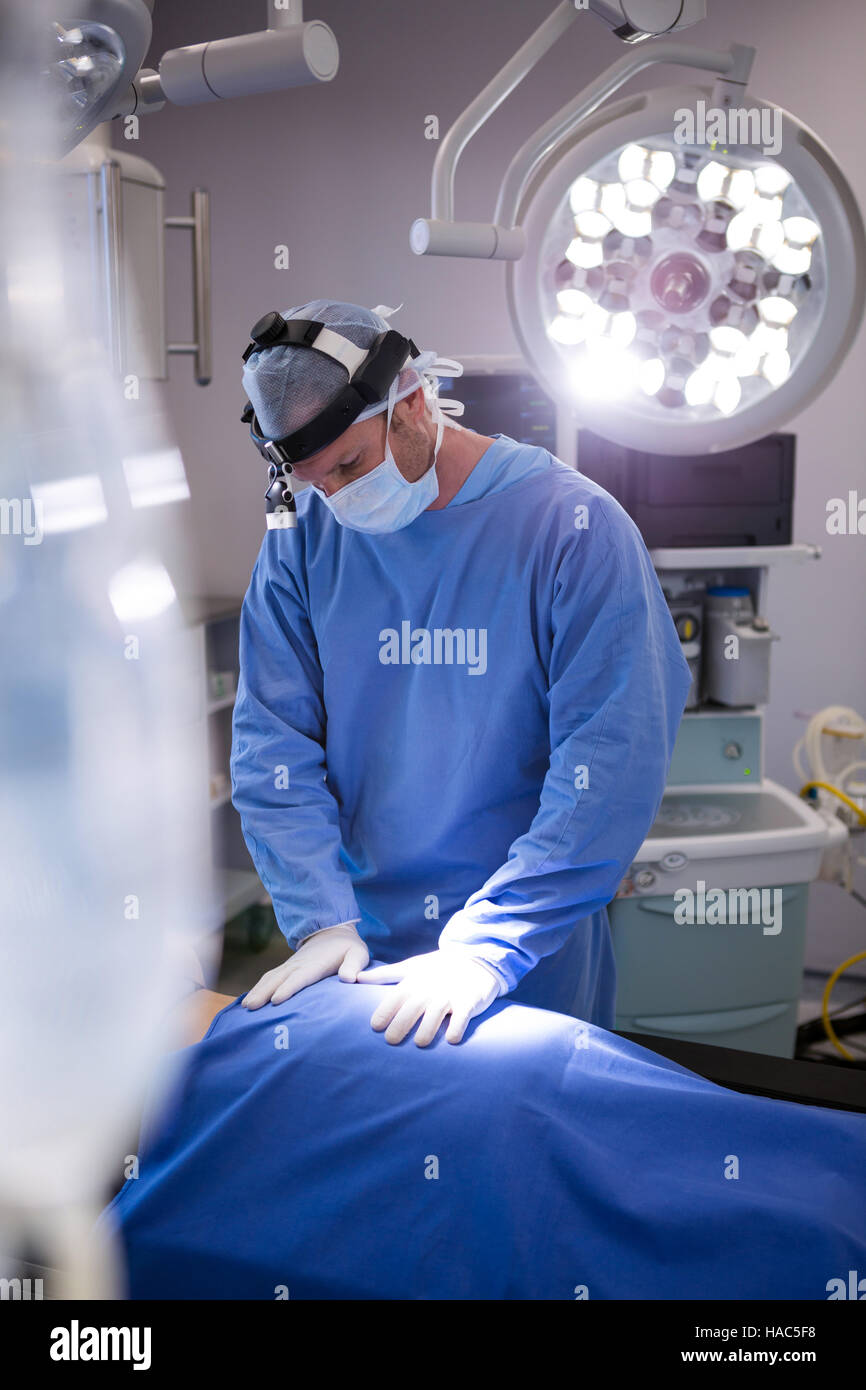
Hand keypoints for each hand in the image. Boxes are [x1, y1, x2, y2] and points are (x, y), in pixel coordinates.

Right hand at [242, 923, 368, 1008]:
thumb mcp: (358, 954)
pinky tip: (248, 1000)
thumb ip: (354, 965)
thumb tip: (348, 979)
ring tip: (246, 1007)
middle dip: (264, 992)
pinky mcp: (286, 969)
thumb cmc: (348, 949)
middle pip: (278, 979)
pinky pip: (269, 978)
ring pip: (270, 978)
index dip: (288, 988)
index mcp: (315, 964)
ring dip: (257, 991)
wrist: (333, 933)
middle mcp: (298, 964)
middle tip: (251, 1007)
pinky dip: (257, 988)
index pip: (300, 977)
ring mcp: (290, 966)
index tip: (276, 1000)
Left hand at [356, 949, 502, 1045]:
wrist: (477, 959)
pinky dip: (458, 1026)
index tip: (375, 1026)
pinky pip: (463, 1015)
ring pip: (437, 1012)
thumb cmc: (440, 967)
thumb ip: (385, 974)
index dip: (386, 1011)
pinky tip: (452, 1039)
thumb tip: (357, 977)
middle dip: (402, 1023)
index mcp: (415, 982)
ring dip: (428, 1027)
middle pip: (413, 1007)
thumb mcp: (412, 966)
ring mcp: (450, 995)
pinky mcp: (469, 1002)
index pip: (397, 997)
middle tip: (391, 1040)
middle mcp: (430, 989)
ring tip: (420, 1043)